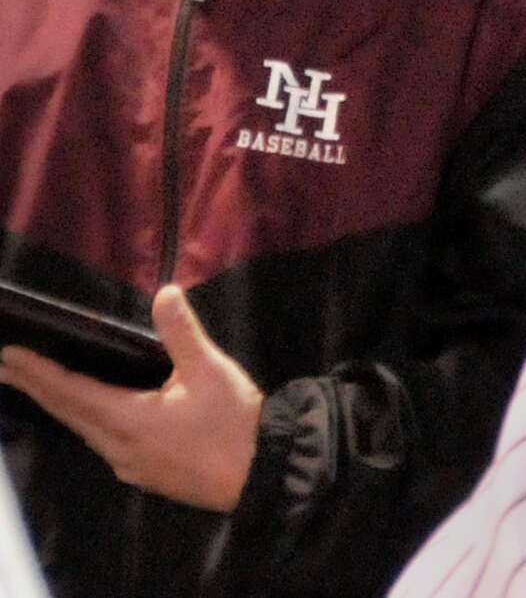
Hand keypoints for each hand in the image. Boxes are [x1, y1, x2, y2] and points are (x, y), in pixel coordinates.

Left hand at [0, 284, 263, 511]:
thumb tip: (165, 292)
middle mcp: (116, 445)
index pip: (68, 391)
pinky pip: (103, 443)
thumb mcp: (210, 371)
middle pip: (67, 412)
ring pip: (83, 430)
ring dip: (60, 405)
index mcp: (126, 418)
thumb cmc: (233, 423)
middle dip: (36, 387)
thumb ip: (182, 333)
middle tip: (8, 368)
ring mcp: (129, 464)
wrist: (260, 474)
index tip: (9, 357)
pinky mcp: (145, 473)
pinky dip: (85, 421)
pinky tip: (93, 416)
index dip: (37, 372)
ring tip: (42, 386)